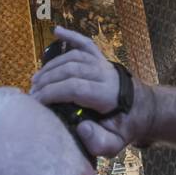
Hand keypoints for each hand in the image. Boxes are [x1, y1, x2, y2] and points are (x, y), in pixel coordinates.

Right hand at [28, 27, 150, 159]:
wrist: (143, 110)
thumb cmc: (124, 128)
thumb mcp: (114, 143)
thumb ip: (98, 141)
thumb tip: (81, 127)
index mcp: (108, 95)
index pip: (75, 87)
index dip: (53, 93)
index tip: (37, 103)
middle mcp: (105, 74)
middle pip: (70, 70)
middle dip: (47, 81)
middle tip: (32, 95)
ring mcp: (103, 63)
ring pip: (73, 58)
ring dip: (51, 67)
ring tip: (36, 81)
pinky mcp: (101, 59)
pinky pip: (86, 44)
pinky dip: (71, 36)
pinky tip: (57, 31)